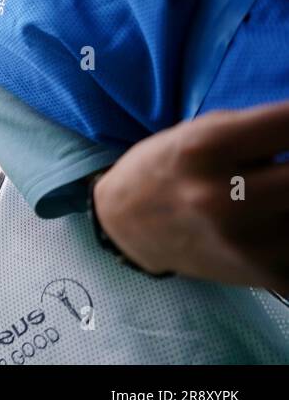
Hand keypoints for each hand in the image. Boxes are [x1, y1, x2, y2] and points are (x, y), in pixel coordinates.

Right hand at [93, 101, 288, 289]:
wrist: (127, 225)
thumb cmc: (167, 168)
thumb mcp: (200, 130)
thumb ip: (258, 129)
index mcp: (205, 149)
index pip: (288, 124)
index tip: (286, 136)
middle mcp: (224, 197)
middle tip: (277, 172)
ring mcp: (248, 242)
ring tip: (272, 197)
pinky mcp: (268, 275)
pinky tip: (271, 225)